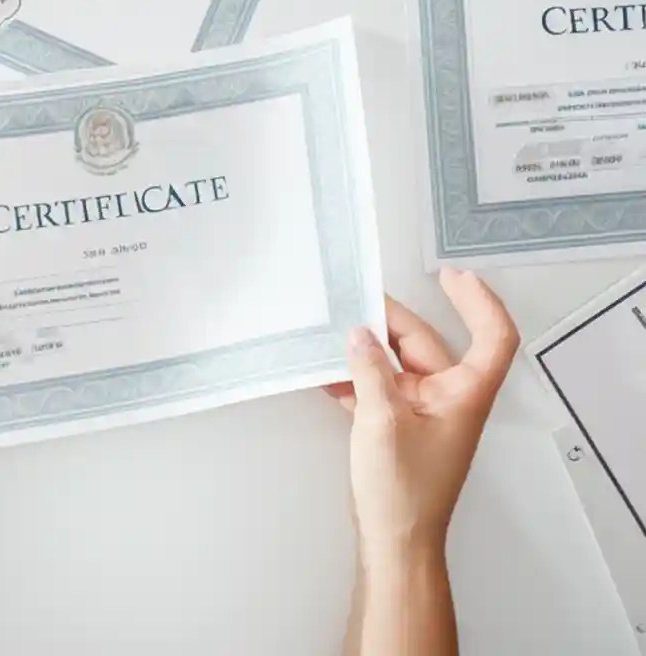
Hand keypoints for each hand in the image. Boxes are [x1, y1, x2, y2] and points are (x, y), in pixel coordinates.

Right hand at [326, 268, 519, 558]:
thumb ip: (370, 370)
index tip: (450, 276)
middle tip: (352, 303)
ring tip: (331, 336)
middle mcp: (449, 397)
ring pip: (396, 364)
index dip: (476, 301)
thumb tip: (359, 335)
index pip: (492, 335)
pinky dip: (355, 378)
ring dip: (366, 351)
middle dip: (389, 323)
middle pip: (426, 342)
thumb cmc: (404, 491)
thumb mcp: (382, 420)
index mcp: (465, 393)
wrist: (395, 541)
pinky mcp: (398, 426)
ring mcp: (423, 412)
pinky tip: (325, 373)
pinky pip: (379, 388)